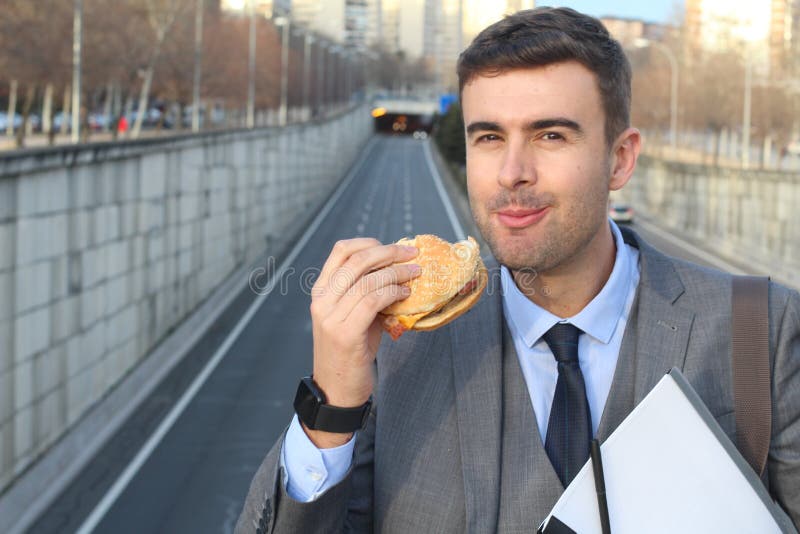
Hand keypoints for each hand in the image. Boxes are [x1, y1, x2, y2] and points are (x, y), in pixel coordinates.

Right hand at [306, 238, 419, 446]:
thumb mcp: (354, 316)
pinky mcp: (345, 334)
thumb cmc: (351, 352)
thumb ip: (367, 293)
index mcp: (321, 291)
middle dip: (389, 253)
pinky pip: (373, 301)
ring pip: (368, 280)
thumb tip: (398, 269)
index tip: (392, 247)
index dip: (369, 243)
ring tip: (415, 274)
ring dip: (397, 273)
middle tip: (412, 254)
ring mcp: (331, 318)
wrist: (337, 391)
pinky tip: (406, 294)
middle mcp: (322, 301)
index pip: (341, 251)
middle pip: (357, 260)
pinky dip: (393, 293)